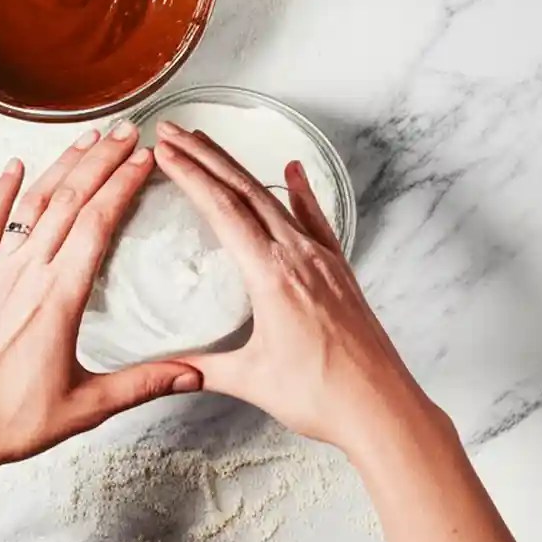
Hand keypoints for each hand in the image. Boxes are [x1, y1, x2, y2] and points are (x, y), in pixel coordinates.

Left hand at [0, 122, 200, 471]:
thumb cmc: (10, 422)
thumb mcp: (86, 406)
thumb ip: (143, 384)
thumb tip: (195, 374)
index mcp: (58, 298)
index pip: (98, 224)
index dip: (124, 185)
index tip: (145, 159)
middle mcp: (25, 275)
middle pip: (69, 202)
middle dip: (101, 161)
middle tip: (128, 132)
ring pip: (32, 206)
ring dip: (61, 168)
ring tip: (87, 139)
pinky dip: (0, 193)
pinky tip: (14, 168)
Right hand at [153, 121, 438, 451]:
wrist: (384, 411)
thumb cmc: (323, 396)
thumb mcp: (249, 380)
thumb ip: (198, 368)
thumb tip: (157, 367)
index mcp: (272, 276)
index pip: (223, 211)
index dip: (190, 175)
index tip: (165, 149)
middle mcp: (298, 257)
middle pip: (244, 191)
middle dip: (205, 156)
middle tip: (174, 130)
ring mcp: (322, 261)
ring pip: (273, 200)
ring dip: (238, 168)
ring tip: (210, 144)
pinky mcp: (339, 273)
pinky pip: (315, 221)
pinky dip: (300, 193)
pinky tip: (292, 172)